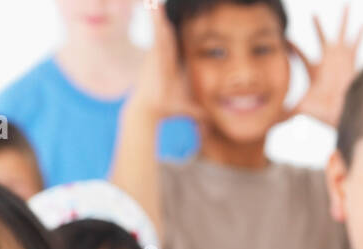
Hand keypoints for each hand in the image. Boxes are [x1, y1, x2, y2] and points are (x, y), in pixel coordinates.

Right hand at [132, 2, 205, 122]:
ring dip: (159, 13)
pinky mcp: (154, 52)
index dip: (183, 28)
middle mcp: (165, 54)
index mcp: (173, 63)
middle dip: (167, 16)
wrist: (151, 111)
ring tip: (157, 0)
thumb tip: (212, 122)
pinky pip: (156, 32)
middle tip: (163, 2)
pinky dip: (155, 18)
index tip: (188, 15)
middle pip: (169, 30)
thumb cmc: (167, 109)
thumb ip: (200, 112)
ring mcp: (158, 52)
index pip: (180, 41)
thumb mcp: (188, 107)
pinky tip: (154, 5)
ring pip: (162, 28)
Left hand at [278, 5, 362, 128]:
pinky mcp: (351, 60)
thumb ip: (289, 108)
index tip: (284, 39)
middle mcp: (327, 61)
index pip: (301, 55)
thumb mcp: (304, 108)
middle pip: (320, 38)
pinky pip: (357, 44)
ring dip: (343, 19)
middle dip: (317, 27)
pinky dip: (361, 34)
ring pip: (341, 33)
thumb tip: (272, 116)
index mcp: (314, 71)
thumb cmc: (324, 113)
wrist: (342, 114)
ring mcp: (340, 59)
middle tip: (313, 14)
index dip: (293, 47)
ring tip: (346, 4)